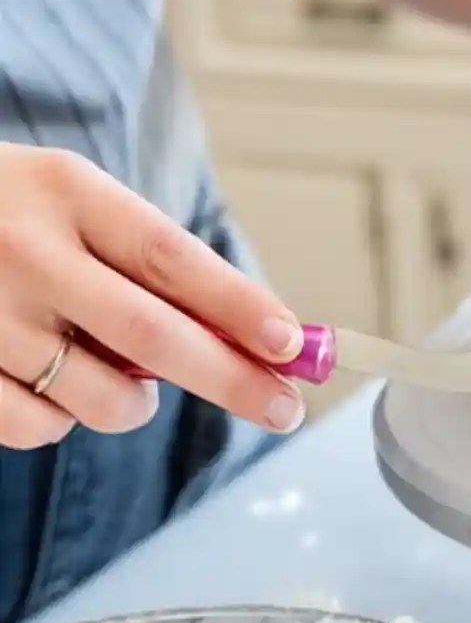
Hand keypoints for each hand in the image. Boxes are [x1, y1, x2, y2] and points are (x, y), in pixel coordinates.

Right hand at [0, 144, 305, 449]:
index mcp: (68, 194)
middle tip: (283, 407)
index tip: (291, 342)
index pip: (173, 257)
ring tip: (119, 368)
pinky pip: (39, 428)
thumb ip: (151, 262)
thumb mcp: (76, 201)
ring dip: (136, 402)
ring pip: (101, 397)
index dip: (238, 305)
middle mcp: (23, 252)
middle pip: (151, 335)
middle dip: (232, 380)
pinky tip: (49, 378)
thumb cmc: (6, 212)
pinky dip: (65, 419)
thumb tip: (250, 336)